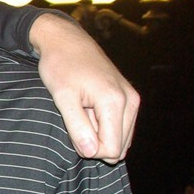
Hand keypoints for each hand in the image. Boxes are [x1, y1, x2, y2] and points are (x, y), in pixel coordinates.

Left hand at [30, 13, 138, 161]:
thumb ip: (77, 127)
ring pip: (120, 140)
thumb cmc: (61, 66)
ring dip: (98, 133)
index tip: (72, 129)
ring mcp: (132, 99)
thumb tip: (92, 152)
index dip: (88, 149)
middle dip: (94, 142)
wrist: (67, 40)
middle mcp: (130, 101)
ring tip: (83, 111)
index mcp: (114, 101)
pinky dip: (104, 126)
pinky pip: (121, 128)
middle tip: (77, 118)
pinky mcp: (130, 98)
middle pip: (117, 147)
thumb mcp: (62, 97)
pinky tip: (90, 110)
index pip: (110, 149)